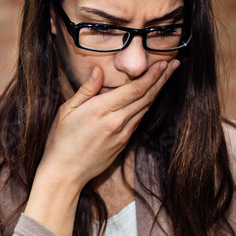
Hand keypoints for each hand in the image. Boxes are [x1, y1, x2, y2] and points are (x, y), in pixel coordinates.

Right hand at [24, 59, 178, 235]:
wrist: (65, 172)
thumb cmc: (61, 140)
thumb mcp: (66, 111)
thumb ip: (86, 90)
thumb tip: (97, 70)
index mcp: (101, 110)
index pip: (135, 89)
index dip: (152, 75)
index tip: (163, 63)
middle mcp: (117, 122)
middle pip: (146, 97)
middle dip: (162, 79)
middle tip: (174, 64)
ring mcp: (122, 134)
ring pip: (145, 108)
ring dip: (157, 91)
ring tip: (166, 76)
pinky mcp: (123, 143)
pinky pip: (138, 120)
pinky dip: (146, 106)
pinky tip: (149, 97)